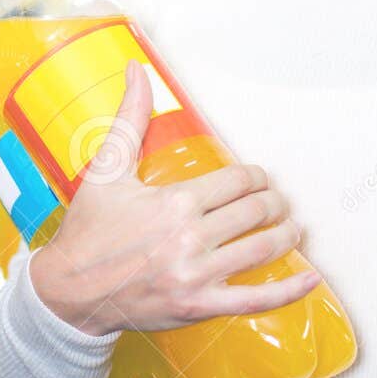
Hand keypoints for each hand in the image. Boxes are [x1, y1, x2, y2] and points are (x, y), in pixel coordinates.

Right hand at [29, 60, 319, 335]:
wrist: (67, 292)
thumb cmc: (88, 230)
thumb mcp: (107, 170)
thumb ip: (130, 118)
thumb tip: (137, 70)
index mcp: (174, 202)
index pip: (238, 181)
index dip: (255, 177)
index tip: (256, 179)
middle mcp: (189, 238)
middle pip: (256, 212)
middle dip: (272, 202)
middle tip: (274, 202)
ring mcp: (197, 276)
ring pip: (263, 248)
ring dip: (286, 234)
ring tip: (291, 228)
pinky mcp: (200, 307)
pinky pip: (256, 301)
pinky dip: (288, 291)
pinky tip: (309, 280)